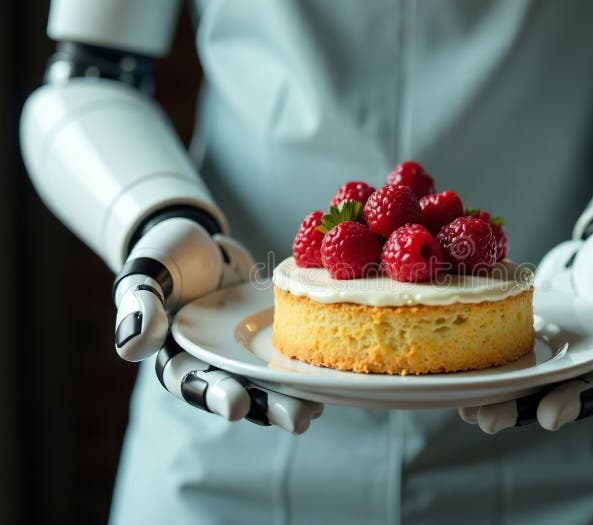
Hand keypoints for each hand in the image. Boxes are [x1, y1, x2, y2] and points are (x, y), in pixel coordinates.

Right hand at [113, 217, 322, 432]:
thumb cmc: (165, 257)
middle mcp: (217, 366)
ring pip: (273, 383)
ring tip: (319, 407)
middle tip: (297, 419)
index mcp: (180, 359)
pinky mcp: (274, 339)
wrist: (200, 240)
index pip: (195, 383)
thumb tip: (132, 348)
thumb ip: (139, 307)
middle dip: (270, 408)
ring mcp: (248, 356)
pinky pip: (294, 355)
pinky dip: (313, 364)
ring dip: (296, 397)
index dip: (215, 395)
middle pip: (244, 394)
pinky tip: (338, 372)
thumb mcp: (145, 273)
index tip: (236, 403)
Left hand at [460, 223, 592, 433]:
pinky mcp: (526, 338)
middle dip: (519, 409)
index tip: (548, 416)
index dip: (574, 403)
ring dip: (494, 397)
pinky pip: (503, 355)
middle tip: (487, 420)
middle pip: (551, 394)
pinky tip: (454, 375)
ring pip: (523, 382)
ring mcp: (552, 355)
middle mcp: (581, 367)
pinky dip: (482, 365)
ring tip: (464, 409)